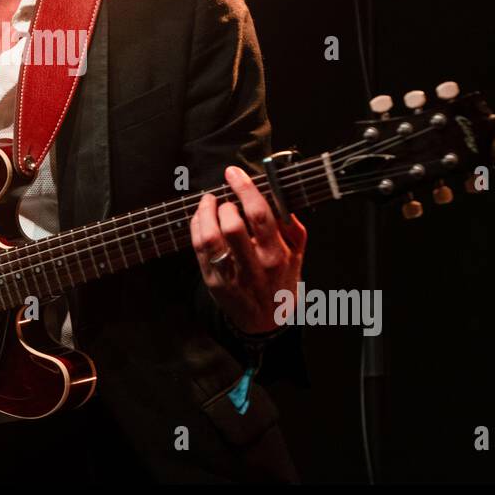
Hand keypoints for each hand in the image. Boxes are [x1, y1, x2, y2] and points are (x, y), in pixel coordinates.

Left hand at [190, 165, 306, 334]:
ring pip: (208, 237)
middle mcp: (253, 266)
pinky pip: (198, 248)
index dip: (245, 189)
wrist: (265, 322)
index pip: (260, 215)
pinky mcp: (212, 281)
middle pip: (232, 225)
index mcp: (276, 256)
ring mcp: (230, 276)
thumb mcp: (297, 256)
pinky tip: (202, 218)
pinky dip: (196, 226)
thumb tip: (282, 199)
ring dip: (205, 212)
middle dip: (224, 203)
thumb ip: (294, 228)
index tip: (234, 173)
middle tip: (225, 196)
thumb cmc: (281, 282)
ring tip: (209, 202)